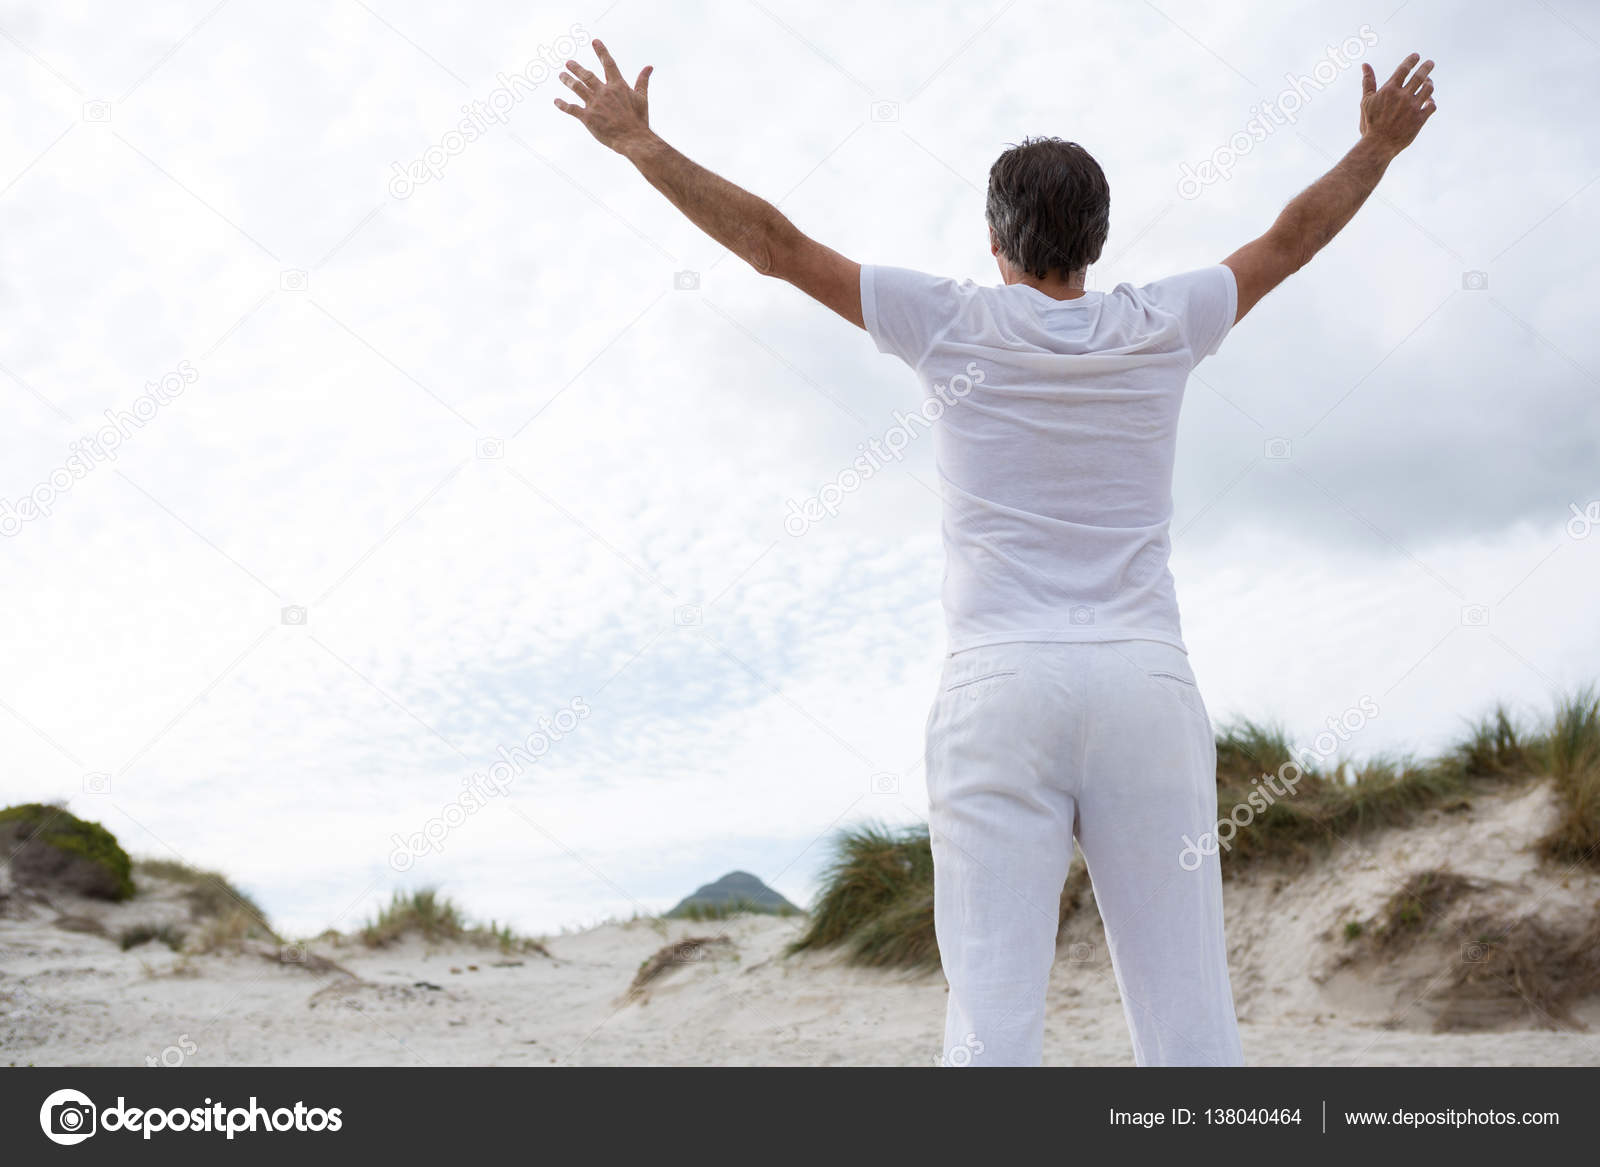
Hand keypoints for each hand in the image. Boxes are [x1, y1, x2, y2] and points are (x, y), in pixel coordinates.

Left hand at [554, 39, 653, 154]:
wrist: (633, 139)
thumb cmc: (639, 120)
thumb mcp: (642, 98)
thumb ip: (642, 81)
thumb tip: (649, 67)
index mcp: (618, 86)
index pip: (609, 64)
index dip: (601, 52)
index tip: (595, 42)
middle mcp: (604, 92)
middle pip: (587, 75)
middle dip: (576, 68)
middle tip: (568, 63)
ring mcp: (594, 104)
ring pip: (577, 87)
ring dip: (568, 80)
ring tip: (561, 75)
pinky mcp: (587, 117)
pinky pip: (571, 108)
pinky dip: (563, 105)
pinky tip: (556, 101)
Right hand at [1360, 53, 1436, 155]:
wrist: (1377, 146)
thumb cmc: (1370, 124)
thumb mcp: (1366, 101)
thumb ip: (1368, 82)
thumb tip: (1365, 64)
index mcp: (1389, 90)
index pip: (1404, 69)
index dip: (1412, 60)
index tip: (1416, 56)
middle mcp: (1403, 96)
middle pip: (1420, 75)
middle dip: (1427, 67)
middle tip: (1430, 63)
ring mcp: (1413, 107)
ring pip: (1428, 89)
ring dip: (1430, 84)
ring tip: (1428, 82)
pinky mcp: (1420, 119)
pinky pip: (1432, 106)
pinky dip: (1432, 102)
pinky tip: (1429, 101)